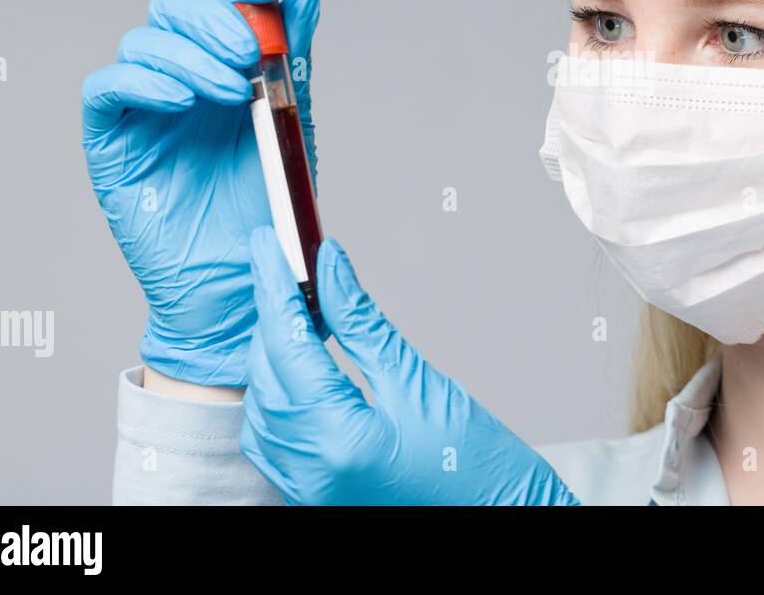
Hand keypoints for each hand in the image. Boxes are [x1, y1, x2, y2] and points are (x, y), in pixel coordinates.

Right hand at [81, 0, 320, 386]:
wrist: (244, 280)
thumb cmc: (268, 208)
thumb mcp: (293, 125)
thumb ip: (295, 60)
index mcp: (224, 67)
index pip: (218, 2)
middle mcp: (179, 78)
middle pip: (172, 8)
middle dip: (211, 15)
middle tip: (248, 51)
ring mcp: (143, 109)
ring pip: (141, 43)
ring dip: (188, 55)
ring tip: (233, 92)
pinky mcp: (111, 143)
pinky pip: (105, 91)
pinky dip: (141, 82)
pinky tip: (181, 100)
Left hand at [239, 227, 580, 505]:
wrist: (501, 517)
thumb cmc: (477, 467)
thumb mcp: (420, 382)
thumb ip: (363, 323)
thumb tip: (332, 269)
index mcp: (337, 439)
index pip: (287, 345)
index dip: (274, 287)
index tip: (267, 244)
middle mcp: (309, 470)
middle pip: (267, 374)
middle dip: (274, 316)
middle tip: (291, 268)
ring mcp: (305, 488)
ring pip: (262, 405)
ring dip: (275, 355)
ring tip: (302, 312)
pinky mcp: (310, 493)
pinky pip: (271, 437)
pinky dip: (278, 393)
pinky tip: (300, 365)